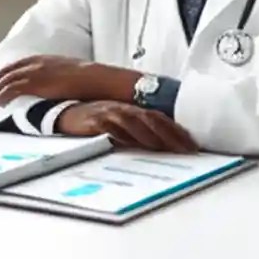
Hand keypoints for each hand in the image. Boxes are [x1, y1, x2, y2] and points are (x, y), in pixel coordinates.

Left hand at [0, 55, 138, 106]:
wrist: (95, 78)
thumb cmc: (90, 78)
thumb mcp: (71, 70)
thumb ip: (60, 74)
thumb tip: (59, 84)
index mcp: (47, 58)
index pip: (22, 62)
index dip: (11, 70)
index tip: (4, 76)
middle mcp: (38, 63)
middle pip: (11, 69)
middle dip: (1, 79)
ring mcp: (35, 72)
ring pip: (9, 79)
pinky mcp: (35, 84)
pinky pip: (13, 89)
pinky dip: (4, 95)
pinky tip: (0, 102)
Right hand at [56, 101, 196, 152]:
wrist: (66, 114)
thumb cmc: (95, 121)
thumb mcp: (119, 125)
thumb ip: (138, 132)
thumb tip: (162, 147)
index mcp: (132, 109)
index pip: (160, 118)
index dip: (177, 130)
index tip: (192, 145)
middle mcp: (124, 109)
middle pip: (152, 118)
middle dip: (171, 134)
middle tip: (186, 149)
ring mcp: (109, 113)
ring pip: (135, 121)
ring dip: (151, 135)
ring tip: (165, 148)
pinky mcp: (95, 121)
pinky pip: (112, 127)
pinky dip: (123, 134)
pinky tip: (133, 144)